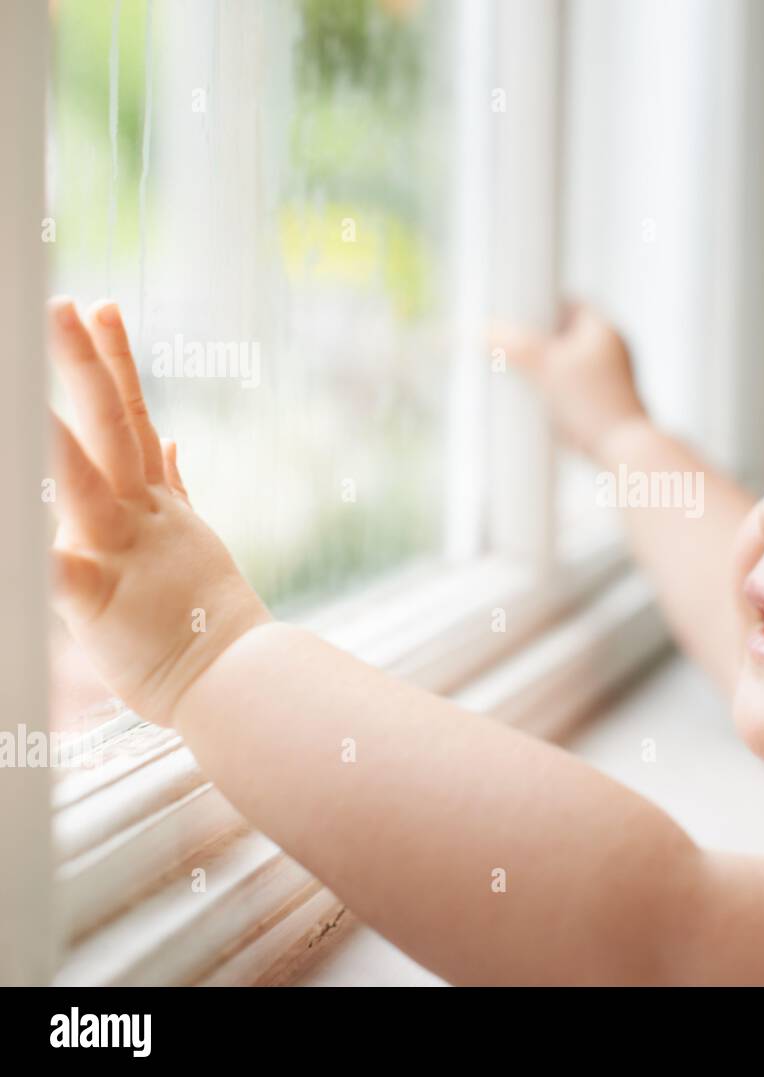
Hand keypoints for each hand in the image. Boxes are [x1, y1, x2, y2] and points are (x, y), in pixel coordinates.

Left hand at [47, 297, 270, 727]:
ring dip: (52, 441)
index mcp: (157, 503)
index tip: (97, 306)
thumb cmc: (202, 616)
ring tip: (21, 399)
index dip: (114, 361)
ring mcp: (124, 555)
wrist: (235, 676)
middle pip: (113, 430)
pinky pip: (62, 576)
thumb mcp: (190, 537)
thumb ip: (174, 485)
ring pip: (85, 487)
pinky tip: (21, 539)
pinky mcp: (102, 604)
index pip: (134, 418)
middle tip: (60, 307)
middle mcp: (142, 517)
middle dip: (85, 367)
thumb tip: (176, 439)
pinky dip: (44, 556)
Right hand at [486, 301, 648, 461]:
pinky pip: (574, 391)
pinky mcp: (605, 407)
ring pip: (569, 365)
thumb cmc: (591, 403)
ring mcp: (611, 381)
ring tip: (516, 375)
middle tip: (508, 345)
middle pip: (566, 335)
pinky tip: (534, 403)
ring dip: (544, 369)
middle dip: (537, 341)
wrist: (623, 451)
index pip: (568, 303)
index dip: (539, 305)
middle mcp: (612, 351)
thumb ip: (510, 345)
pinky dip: (554, 392)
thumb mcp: (543, 367)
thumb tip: (479, 331)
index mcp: (603, 330)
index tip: (514, 314)